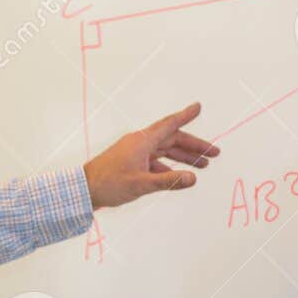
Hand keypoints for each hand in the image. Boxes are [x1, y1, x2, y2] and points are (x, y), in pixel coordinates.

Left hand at [83, 102, 220, 209]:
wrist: (83, 190)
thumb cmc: (108, 184)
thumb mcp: (141, 184)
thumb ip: (169, 181)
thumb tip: (193, 178)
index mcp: (141, 141)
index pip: (169, 125)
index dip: (185, 115)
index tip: (198, 107)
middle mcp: (139, 143)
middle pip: (171, 139)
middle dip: (193, 146)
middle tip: (214, 153)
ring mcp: (134, 153)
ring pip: (165, 151)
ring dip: (183, 157)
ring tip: (203, 166)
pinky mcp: (130, 163)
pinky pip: (155, 161)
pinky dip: (168, 167)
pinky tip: (178, 177)